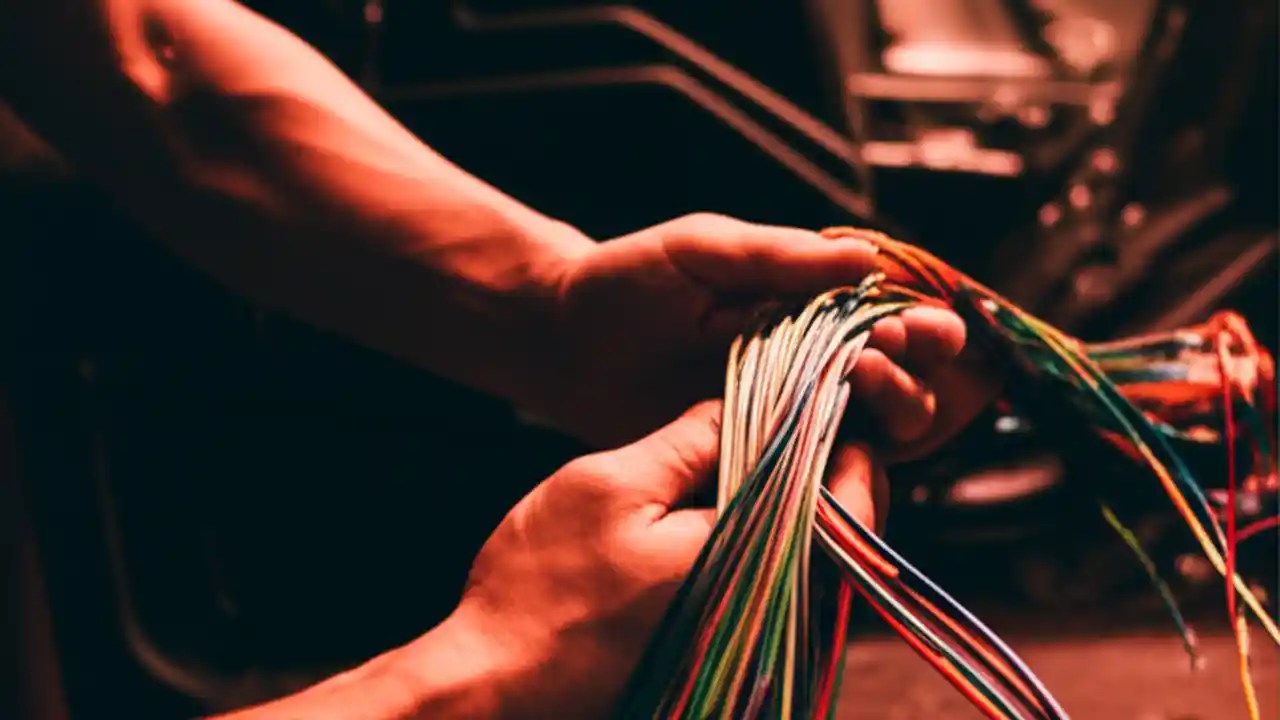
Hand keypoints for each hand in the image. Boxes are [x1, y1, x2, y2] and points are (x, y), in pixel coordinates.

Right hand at [440, 401, 883, 718]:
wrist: (503, 683)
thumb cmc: (545, 585)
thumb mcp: (611, 487)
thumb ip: (686, 445)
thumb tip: (742, 403)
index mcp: (758, 552)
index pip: (852, 490)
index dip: (844, 429)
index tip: (824, 386)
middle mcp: (773, 599)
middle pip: (843, 521)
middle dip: (825, 458)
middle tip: (789, 405)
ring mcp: (754, 628)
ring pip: (811, 548)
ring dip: (795, 493)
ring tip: (756, 442)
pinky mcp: (728, 640)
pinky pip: (773, 574)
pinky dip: (765, 530)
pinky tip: (723, 499)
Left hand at [546, 213, 992, 453]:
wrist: (563, 343)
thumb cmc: (628, 281)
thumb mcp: (702, 249)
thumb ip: (778, 256)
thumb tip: (869, 258)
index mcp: (814, 307)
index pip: (896, 322)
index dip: (921, 330)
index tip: (917, 330)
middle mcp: (817, 366)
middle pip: (906, 385)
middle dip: (913, 377)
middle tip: (880, 363)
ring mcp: (792, 420)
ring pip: (877, 436)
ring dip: (890, 420)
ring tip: (861, 392)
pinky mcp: (761, 464)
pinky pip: (820, 478)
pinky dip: (844, 475)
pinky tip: (838, 462)